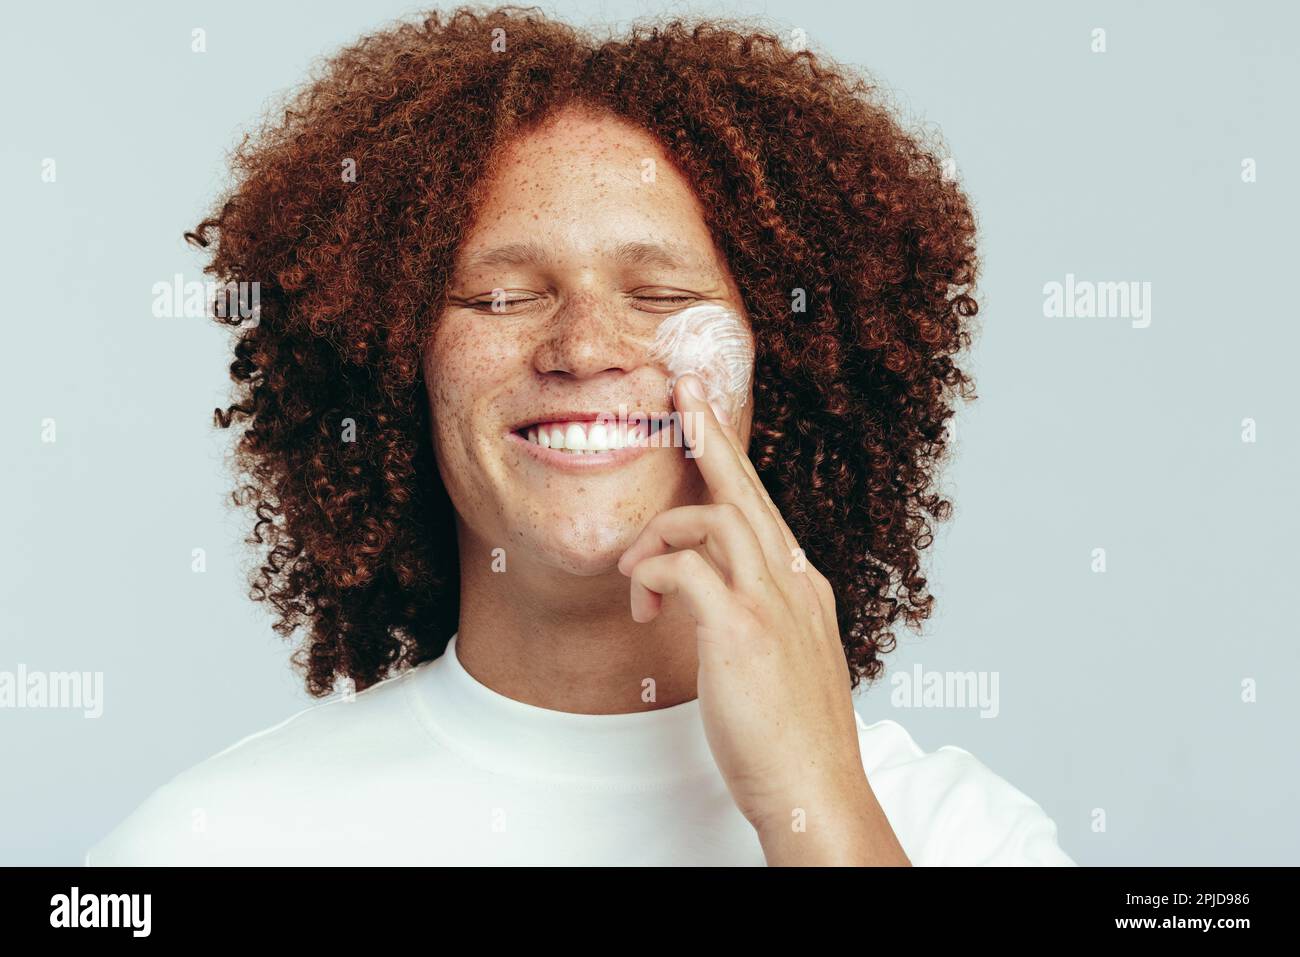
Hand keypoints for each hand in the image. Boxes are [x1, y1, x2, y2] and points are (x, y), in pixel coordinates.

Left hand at [616, 374, 909, 865]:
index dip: (732, 463)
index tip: (707, 422)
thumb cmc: (794, 738)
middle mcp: (794, 583)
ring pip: (715, 518)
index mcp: (804, 587)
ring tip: (634, 574)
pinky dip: (654, 574)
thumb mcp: (788, 663)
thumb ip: (764, 620)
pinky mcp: (743, 631)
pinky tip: (644, 604)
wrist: (817, 791)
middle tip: (680, 391)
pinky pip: (686, 568)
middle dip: (709, 435)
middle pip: (747, 489)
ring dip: (660, 534)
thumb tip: (724, 601)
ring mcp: (773, 603)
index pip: (763, 508)